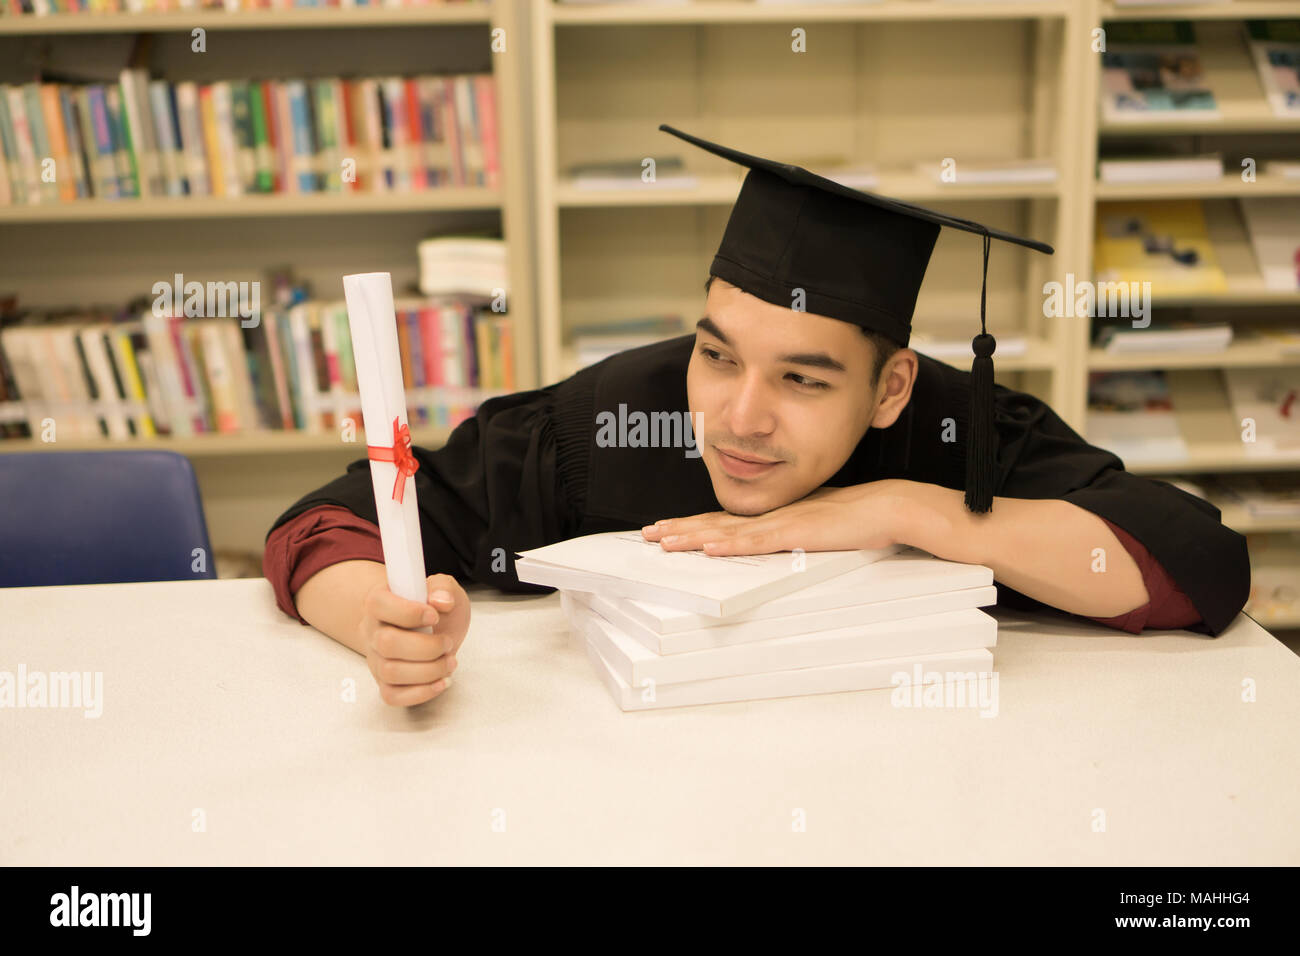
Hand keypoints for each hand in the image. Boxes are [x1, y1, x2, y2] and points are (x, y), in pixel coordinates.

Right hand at [359, 573, 469, 706]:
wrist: (436, 630)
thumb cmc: (436, 609)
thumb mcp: (445, 588)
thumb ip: (443, 588)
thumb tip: (441, 601)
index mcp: (380, 601)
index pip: (379, 605)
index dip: (409, 612)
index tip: (435, 616)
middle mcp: (372, 631)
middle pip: (386, 644)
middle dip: (426, 647)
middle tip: (447, 642)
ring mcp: (376, 659)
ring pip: (390, 672)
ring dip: (428, 670)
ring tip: (449, 661)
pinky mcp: (385, 682)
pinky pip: (392, 695)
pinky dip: (421, 692)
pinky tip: (442, 681)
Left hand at [641, 480, 911, 555]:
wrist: (887, 507)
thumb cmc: (856, 517)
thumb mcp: (814, 525)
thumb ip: (790, 533)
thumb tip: (772, 541)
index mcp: (773, 515)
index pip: (724, 521)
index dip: (693, 525)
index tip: (665, 530)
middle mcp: (771, 516)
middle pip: (716, 524)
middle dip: (680, 529)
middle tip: (647, 534)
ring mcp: (782, 523)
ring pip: (728, 532)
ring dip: (694, 537)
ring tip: (664, 542)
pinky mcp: (797, 534)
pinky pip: (758, 542)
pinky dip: (732, 545)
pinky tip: (709, 548)